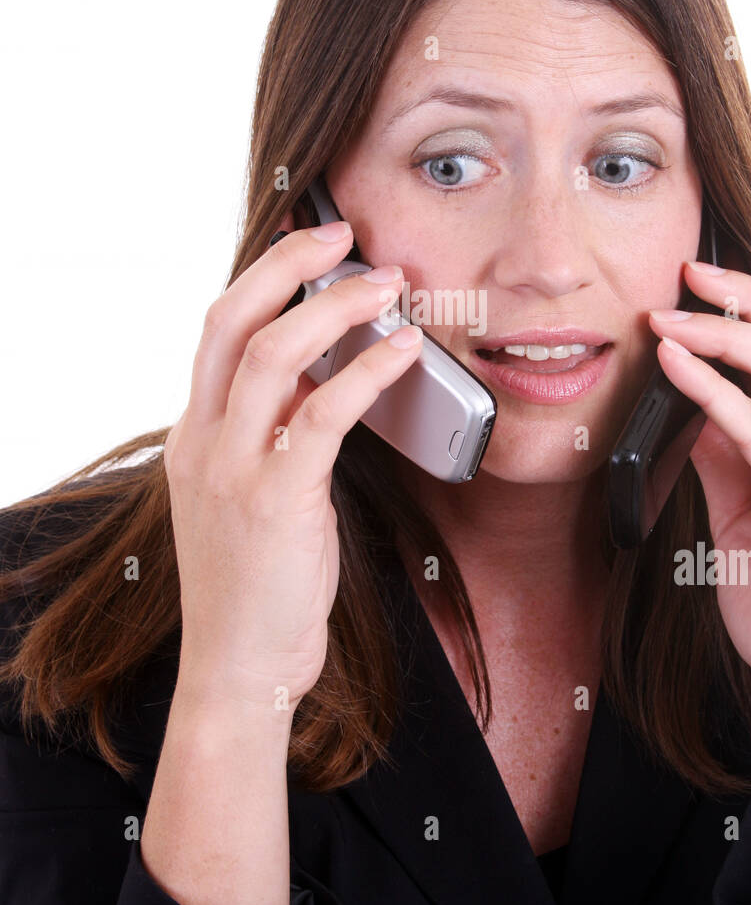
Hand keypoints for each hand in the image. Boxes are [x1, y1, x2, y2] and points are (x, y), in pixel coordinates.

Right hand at [163, 220, 422, 715]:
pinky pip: (322, 412)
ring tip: (389, 286)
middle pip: (232, 319)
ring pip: (274, 352)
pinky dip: (368, 371)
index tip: (308, 246)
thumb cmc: (257, 586)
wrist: (239, 669)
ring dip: (337, 308)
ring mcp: (231, 468)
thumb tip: (324, 377)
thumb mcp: (250, 496)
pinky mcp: (274, 498)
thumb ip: (272, 436)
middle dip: (288, 265)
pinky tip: (402, 352)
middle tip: (342, 235)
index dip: (264, 278)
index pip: (218, 329)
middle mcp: (201, 440)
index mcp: (193, 435)